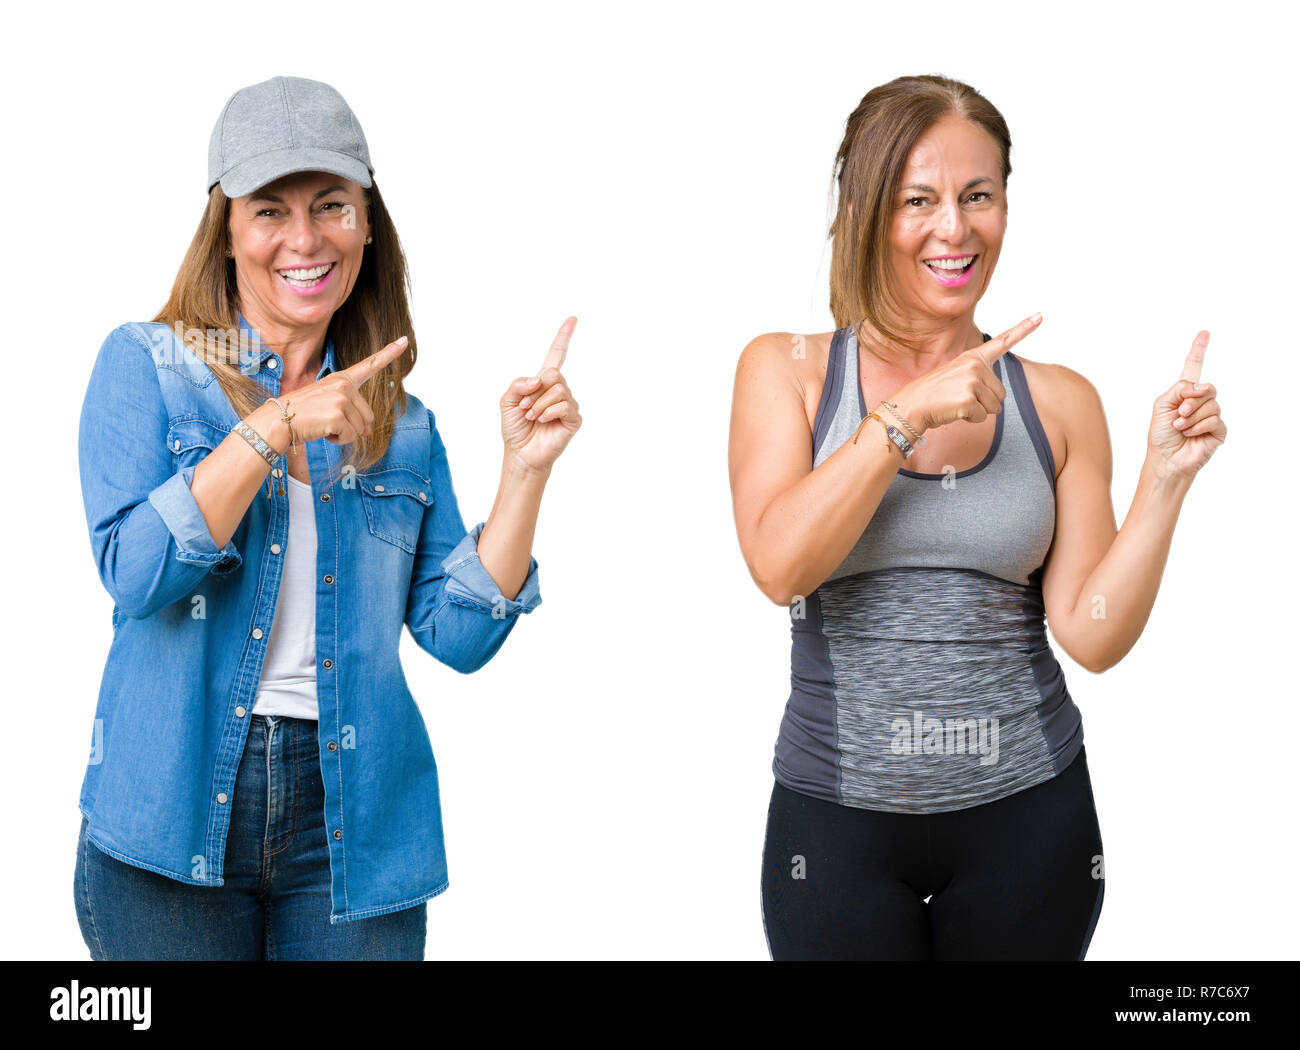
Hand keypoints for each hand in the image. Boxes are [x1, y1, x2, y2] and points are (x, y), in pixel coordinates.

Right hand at [271, 335, 411, 445]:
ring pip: (359, 429)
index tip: (405, 340)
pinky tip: (321, 431)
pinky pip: (349, 437)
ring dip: (342, 434)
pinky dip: (338, 440)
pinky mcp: (338, 415)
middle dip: (352, 426)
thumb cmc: (300, 413)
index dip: (389, 353)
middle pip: (367, 416)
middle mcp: (343, 385)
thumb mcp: (328, 407)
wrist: (276, 420)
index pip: (369, 364)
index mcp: (341, 379)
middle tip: (328, 422)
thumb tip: (368, 430)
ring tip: (321, 425)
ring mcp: (341, 399)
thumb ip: (351, 413)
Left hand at [501, 317, 582, 471]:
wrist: (520, 454)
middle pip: (553, 373)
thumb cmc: (515, 429)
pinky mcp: (574, 419)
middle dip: (535, 390)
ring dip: (539, 404)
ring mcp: (568, 404)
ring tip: (532, 417)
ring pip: (557, 389)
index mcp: (543, 382)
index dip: (563, 337)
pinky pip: (564, 405)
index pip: (556, 355)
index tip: (572, 319)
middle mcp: (558, 390)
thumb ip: (518, 384)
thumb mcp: (506, 401)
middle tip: (525, 408)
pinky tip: (542, 421)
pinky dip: (548, 412)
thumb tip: (539, 379)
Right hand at [893, 313, 1042, 431]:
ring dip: (977, 411)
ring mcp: (972, 381)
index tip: (1040, 316)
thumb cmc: (934, 394)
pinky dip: (971, 420)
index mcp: (973, 357)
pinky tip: (954, 411)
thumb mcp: (957, 378)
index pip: (1003, 341)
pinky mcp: (969, 399)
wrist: (912, 405)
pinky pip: (983, 417)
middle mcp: (975, 365)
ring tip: (956, 403)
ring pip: (994, 406)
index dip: (1024, 329)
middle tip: (959, 398)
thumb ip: (981, 384)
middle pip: (1001, 392)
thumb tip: (998, 407)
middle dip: (984, 402)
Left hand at [1148, 330, 1226, 480]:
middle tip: (1178, 414)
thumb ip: (1179, 389)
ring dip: (1191, 417)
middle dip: (1190, 401)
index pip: (1194, 367)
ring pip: (1210, 404)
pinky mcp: (1219, 430)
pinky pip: (1214, 420)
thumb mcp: (1162, 405)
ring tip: (1179, 428)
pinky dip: (1198, 427)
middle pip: (1206, 387)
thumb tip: (1200, 387)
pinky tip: (1189, 434)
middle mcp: (1200, 401)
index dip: (1199, 350)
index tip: (1204, 333)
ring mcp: (1211, 415)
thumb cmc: (1160, 435)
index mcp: (1184, 393)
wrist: (1165, 459)